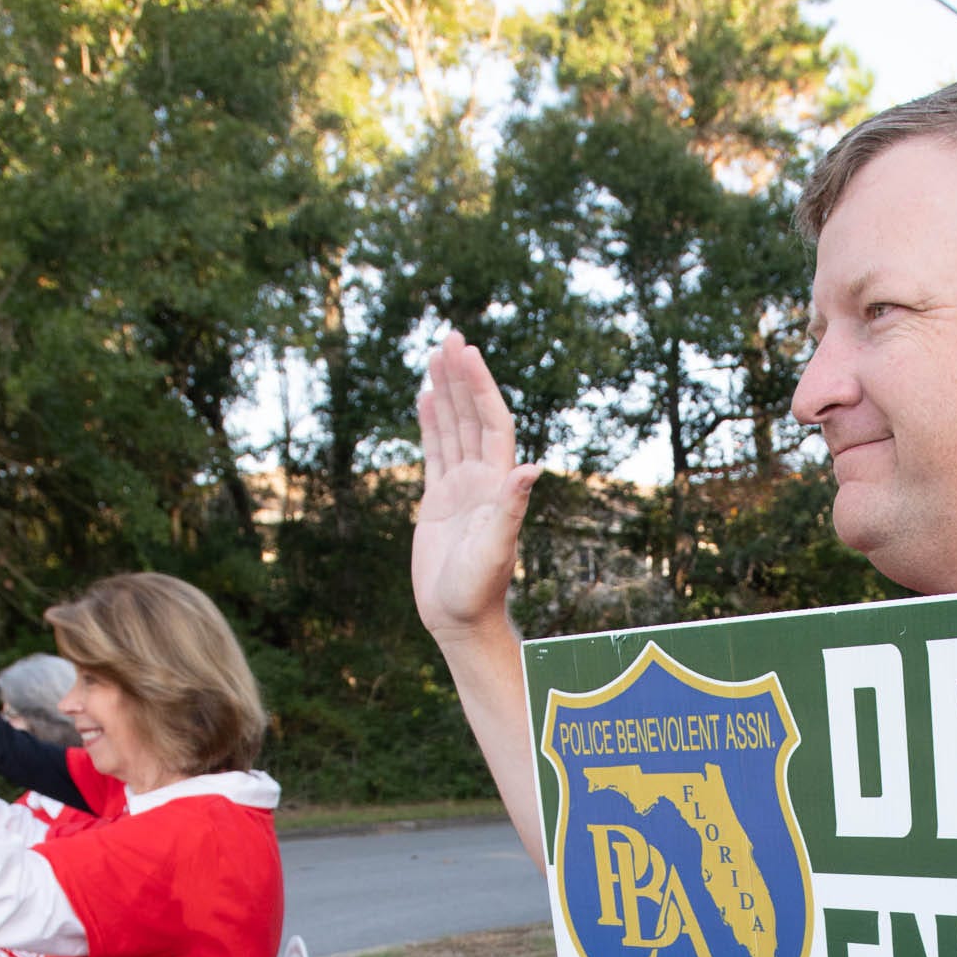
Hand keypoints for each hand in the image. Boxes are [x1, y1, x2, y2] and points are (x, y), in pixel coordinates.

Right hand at [411, 332, 541, 648]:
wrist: (460, 618)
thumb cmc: (479, 589)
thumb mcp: (497, 547)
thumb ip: (512, 507)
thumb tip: (531, 468)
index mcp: (497, 485)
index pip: (491, 423)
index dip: (481, 388)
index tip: (467, 353)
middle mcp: (481, 481)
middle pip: (472, 417)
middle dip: (462, 378)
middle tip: (449, 337)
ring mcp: (460, 489)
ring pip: (453, 430)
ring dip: (446, 394)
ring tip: (435, 356)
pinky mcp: (438, 502)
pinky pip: (435, 453)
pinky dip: (431, 424)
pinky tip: (425, 398)